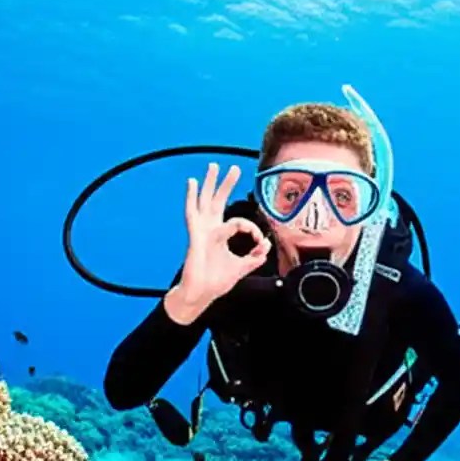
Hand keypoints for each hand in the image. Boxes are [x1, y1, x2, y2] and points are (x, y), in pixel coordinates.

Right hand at [167, 163, 270, 322]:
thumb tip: (266, 246)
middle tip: (233, 168)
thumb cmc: (215, 281)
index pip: (238, 221)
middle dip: (226, 184)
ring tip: (213, 166)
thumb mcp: (241, 268)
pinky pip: (198, 217)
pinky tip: (193, 183)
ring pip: (205, 201)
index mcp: (219, 236)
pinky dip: (193, 199)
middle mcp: (209, 230)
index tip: (260, 242)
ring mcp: (201, 231)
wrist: (200, 294)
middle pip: (218, 202)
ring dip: (210, 183)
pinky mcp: (195, 236)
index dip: (252, 229)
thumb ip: (254, 257)